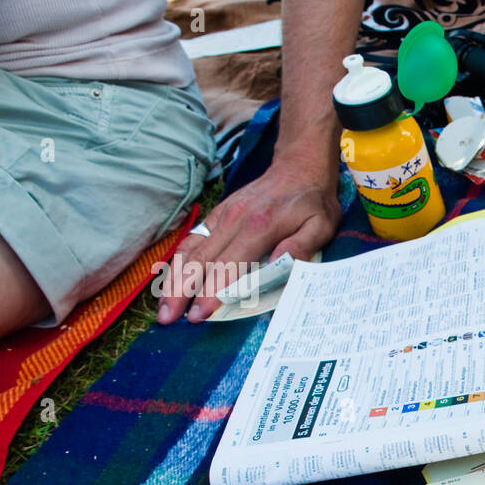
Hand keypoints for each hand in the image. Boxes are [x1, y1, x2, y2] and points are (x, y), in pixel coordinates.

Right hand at [157, 158, 340, 323]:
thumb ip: (301, 246)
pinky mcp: (217, 215)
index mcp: (260, 226)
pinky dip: (178, 261)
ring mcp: (222, 216)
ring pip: (190, 250)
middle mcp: (234, 220)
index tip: (200, 314)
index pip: (230, 264)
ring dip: (173, 279)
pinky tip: (170, 280)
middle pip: (201, 260)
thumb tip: (280, 266)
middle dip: (182, 291)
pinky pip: (192, 240)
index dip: (213, 291)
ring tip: (163, 306)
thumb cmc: (313, 201)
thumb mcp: (321, 225)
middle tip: (169, 318)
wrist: (299, 166)